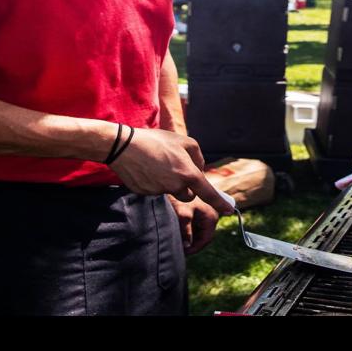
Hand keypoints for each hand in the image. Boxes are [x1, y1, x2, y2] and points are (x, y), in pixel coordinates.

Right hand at [106, 127, 234, 213]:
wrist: (121, 145)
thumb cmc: (156, 140)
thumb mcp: (184, 141)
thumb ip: (198, 157)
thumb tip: (200, 170)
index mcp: (188, 174)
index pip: (208, 193)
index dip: (220, 203)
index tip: (229, 210)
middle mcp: (175, 186)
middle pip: (188, 195)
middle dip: (186, 187)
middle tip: (175, 170)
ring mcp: (159, 191)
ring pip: (170, 192)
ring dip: (168, 183)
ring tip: (156, 164)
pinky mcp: (145, 193)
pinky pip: (154, 190)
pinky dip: (153, 182)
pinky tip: (145, 168)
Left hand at [168, 194, 221, 254]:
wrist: (171, 182)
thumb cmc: (177, 196)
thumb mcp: (182, 214)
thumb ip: (186, 230)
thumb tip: (187, 245)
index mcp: (212, 216)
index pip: (206, 239)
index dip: (195, 248)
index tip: (183, 252)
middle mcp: (212, 214)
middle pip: (203, 235)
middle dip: (192, 243)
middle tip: (179, 248)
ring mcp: (206, 212)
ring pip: (199, 230)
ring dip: (189, 237)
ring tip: (177, 240)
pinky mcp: (199, 210)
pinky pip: (195, 224)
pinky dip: (188, 230)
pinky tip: (177, 231)